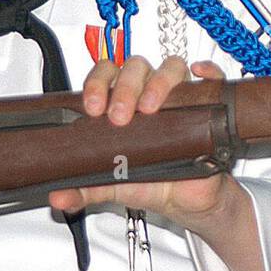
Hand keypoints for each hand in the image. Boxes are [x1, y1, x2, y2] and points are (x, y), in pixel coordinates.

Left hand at [48, 56, 266, 270]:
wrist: (186, 202)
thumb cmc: (150, 183)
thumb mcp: (115, 186)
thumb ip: (85, 188)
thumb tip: (58, 197)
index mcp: (122, 104)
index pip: (106, 74)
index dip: (98, 83)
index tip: (94, 107)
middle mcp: (148, 94)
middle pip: (136, 68)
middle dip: (125, 87)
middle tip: (120, 116)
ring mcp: (178, 98)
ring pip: (170, 68)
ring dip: (159, 81)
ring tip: (151, 107)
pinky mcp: (206, 107)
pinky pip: (211, 79)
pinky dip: (208, 72)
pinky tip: (200, 75)